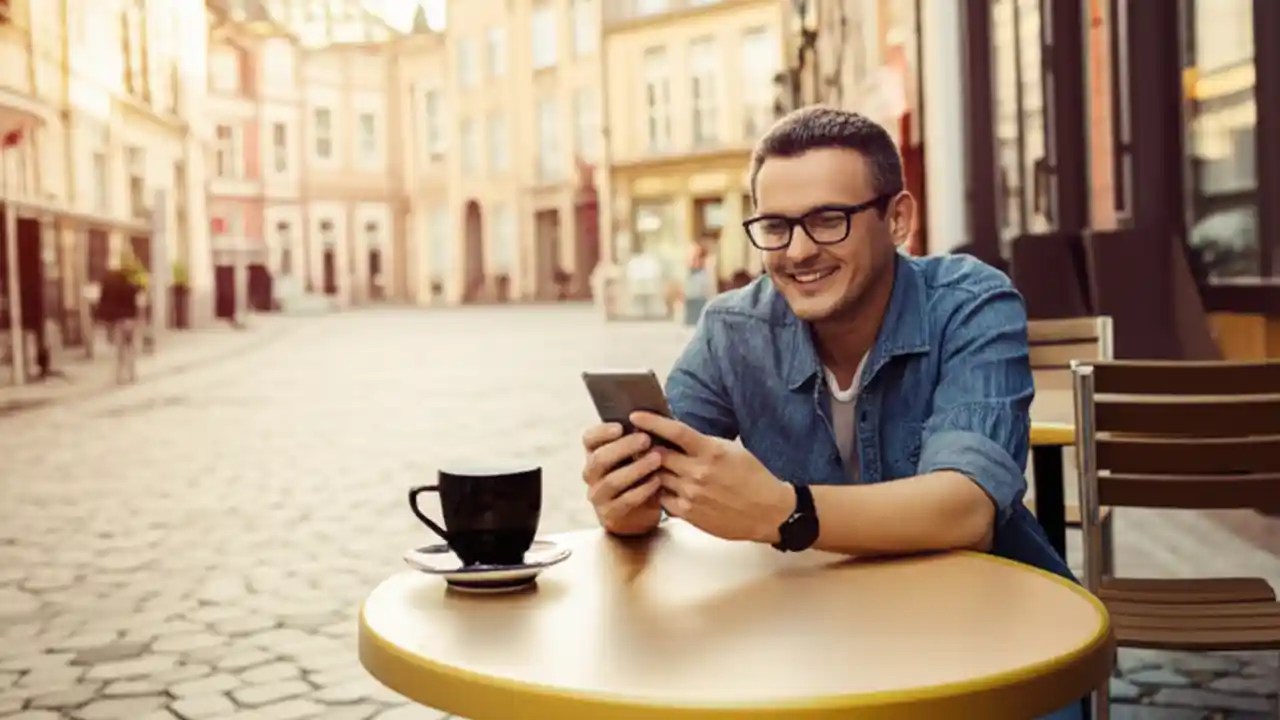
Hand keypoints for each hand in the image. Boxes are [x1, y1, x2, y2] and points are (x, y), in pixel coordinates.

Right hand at [581, 422, 663, 535]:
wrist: (639, 512)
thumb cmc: (639, 474)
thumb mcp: (636, 454)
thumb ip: (637, 437)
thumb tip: (651, 415)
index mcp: (594, 453)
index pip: (589, 439)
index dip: (602, 432)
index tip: (621, 426)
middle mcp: (591, 473)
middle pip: (599, 458)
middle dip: (623, 447)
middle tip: (646, 439)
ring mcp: (598, 495)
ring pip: (611, 480)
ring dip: (636, 468)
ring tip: (656, 459)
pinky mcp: (610, 514)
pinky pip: (625, 501)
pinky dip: (642, 490)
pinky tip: (657, 481)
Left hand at [630, 412, 794, 542]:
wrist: (768, 512)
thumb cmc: (753, 477)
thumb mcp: (732, 450)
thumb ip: (703, 444)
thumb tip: (677, 436)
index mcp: (711, 451)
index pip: (675, 431)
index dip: (652, 422)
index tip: (635, 416)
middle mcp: (698, 472)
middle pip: (658, 454)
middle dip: (647, 448)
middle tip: (638, 443)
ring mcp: (692, 494)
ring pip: (657, 477)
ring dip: (652, 470)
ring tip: (649, 465)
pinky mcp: (689, 514)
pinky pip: (662, 499)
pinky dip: (660, 491)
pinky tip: (664, 486)